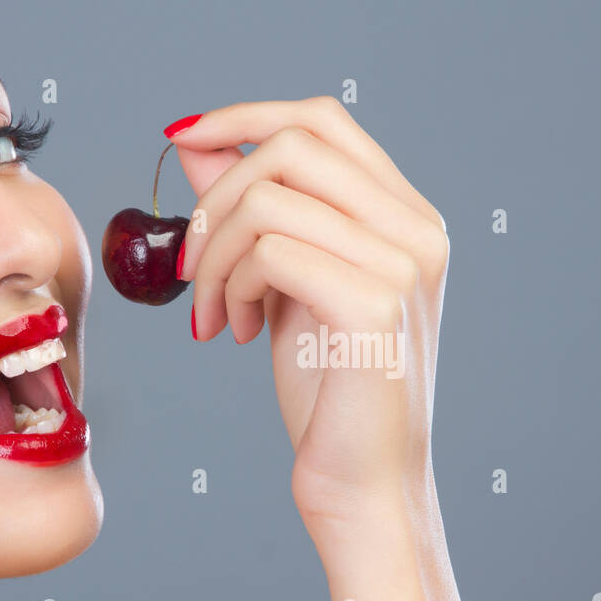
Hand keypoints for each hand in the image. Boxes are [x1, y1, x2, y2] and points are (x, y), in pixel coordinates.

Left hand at [171, 97, 448, 531]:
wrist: (364, 483)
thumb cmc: (329, 390)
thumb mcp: (284, 282)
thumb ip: (254, 210)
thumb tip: (197, 143)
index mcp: (407, 217)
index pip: (324, 121)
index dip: (245, 116)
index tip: (183, 139)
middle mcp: (417, 230)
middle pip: (296, 145)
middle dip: (219, 196)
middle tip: (191, 264)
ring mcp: (403, 265)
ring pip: (270, 199)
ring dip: (215, 254)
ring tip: (215, 311)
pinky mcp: (376, 306)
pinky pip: (271, 253)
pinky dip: (231, 288)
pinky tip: (236, 334)